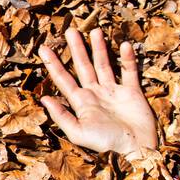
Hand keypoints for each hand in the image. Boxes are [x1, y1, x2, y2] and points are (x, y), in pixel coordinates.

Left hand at [38, 26, 158, 157]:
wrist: (135, 149)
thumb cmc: (105, 143)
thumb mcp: (78, 132)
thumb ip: (61, 115)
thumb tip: (43, 98)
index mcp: (81, 103)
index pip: (64, 79)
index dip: (54, 65)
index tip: (43, 48)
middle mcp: (96, 94)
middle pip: (83, 67)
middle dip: (76, 49)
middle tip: (70, 31)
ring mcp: (114, 92)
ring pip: (104, 65)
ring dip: (99, 49)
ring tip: (95, 31)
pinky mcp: (132, 93)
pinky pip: (129, 71)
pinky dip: (127, 59)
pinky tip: (124, 45)